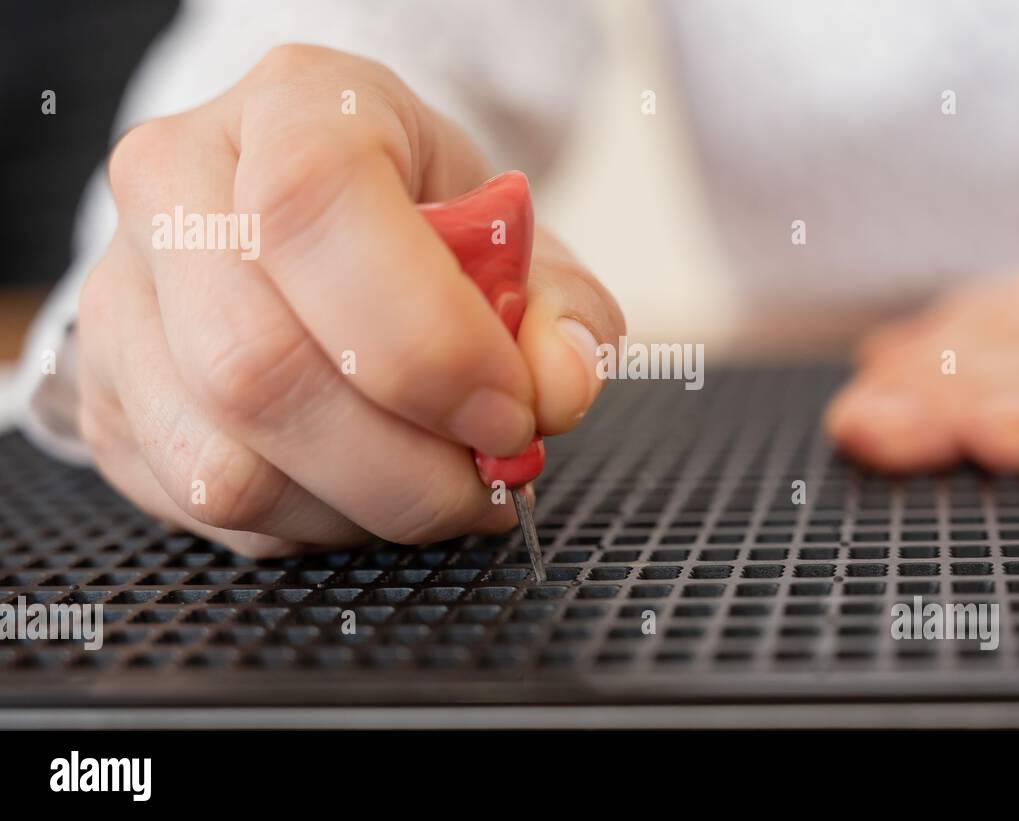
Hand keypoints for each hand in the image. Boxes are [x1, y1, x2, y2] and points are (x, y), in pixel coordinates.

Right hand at [77, 44, 623, 556]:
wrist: (314, 220)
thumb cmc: (420, 222)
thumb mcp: (517, 237)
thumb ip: (561, 309)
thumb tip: (560, 387)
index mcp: (294, 108)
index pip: (316, 207)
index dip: (425, 341)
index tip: (510, 413)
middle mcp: (176, 187)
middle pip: (257, 367)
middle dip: (405, 467)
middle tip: (489, 478)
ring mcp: (123, 297)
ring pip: (225, 466)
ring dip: (362, 509)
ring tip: (432, 483)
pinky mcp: (106, 397)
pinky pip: (206, 508)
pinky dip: (311, 526)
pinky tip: (362, 487)